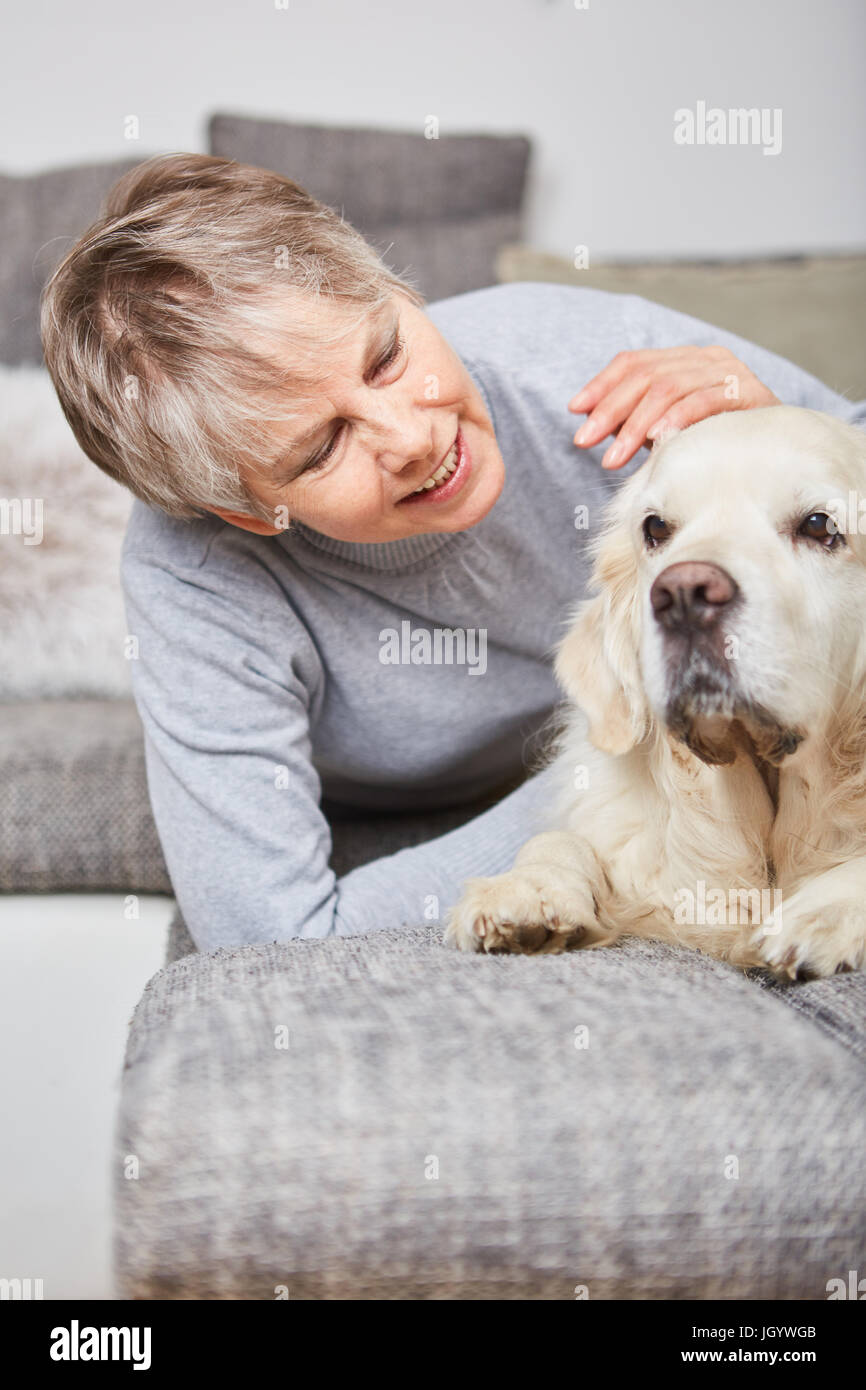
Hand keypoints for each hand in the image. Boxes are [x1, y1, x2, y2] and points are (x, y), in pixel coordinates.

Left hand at [568, 345, 780, 468]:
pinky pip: (704, 400)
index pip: (634, 362)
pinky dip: (676, 419)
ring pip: (669, 387)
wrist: (779, 449)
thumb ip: (635, 420)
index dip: (601, 384)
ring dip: (635, 425)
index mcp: (683, 360)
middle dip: (609, 410)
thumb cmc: (716, 441)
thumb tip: (590, 424)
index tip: (575, 410)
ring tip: (614, 457)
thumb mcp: (668, 428)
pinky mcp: (747, 391)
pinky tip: (655, 441)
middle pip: (646, 375)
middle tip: (584, 442)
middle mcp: (704, 357)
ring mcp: (727, 371)